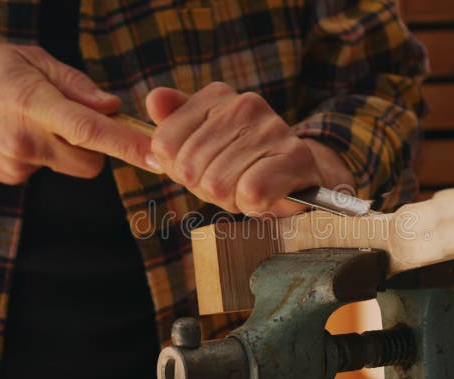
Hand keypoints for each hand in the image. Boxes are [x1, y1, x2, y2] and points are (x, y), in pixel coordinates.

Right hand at [0, 43, 152, 183]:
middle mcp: (27, 141)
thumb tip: (112, 107)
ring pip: (71, 165)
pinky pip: (49, 167)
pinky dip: (46, 152)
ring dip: (69, 147)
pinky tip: (19, 132)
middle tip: (78, 117)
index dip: (128, 145)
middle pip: (92, 161)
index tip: (158, 157)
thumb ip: (76, 85)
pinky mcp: (12, 177)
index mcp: (33, 104)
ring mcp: (18, 164)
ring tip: (36, 118)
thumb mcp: (30, 58)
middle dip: (99, 146)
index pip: (91, 131)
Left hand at [145, 82, 352, 215]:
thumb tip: (154, 99)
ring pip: (218, 184)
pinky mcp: (294, 156)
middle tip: (232, 184)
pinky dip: (254, 206)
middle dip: (206, 189)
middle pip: (189, 169)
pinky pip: (250, 193)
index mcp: (215, 96)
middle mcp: (243, 104)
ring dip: (231, 200)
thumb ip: (172, 123)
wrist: (299, 177)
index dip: (179, 170)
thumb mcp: (200, 144)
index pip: (164, 144)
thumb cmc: (242, 163)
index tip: (204, 168)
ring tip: (249, 189)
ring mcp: (272, 127)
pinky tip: (267, 196)